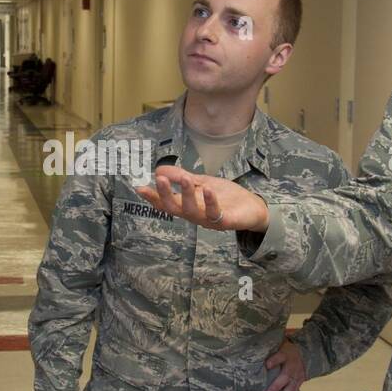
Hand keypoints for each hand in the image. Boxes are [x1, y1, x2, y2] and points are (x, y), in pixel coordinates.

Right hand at [136, 165, 269, 232]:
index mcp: (187, 205)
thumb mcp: (201, 182)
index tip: (140, 187)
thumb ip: (181, 177)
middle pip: (175, 208)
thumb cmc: (224, 196)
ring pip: (192, 211)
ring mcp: (209, 220)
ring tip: (185, 179)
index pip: (166, 203)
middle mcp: (194, 215)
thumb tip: (158, 169)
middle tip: (160, 179)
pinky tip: (207, 189)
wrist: (251, 207)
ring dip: (187, 195)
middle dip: (166, 194)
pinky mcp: (225, 221)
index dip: (153, 197)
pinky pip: (215, 214)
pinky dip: (210, 202)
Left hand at [263, 340, 307, 390]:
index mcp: (286, 355)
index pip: (280, 356)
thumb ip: (269, 349)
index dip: (274, 360)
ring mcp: (296, 377)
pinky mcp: (298, 384)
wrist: (305, 354)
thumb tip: (251, 350)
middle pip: (285, 377)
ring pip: (290, 389)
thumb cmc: (286, 349)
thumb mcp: (280, 344)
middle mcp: (292, 367)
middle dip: (277, 386)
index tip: (267, 364)